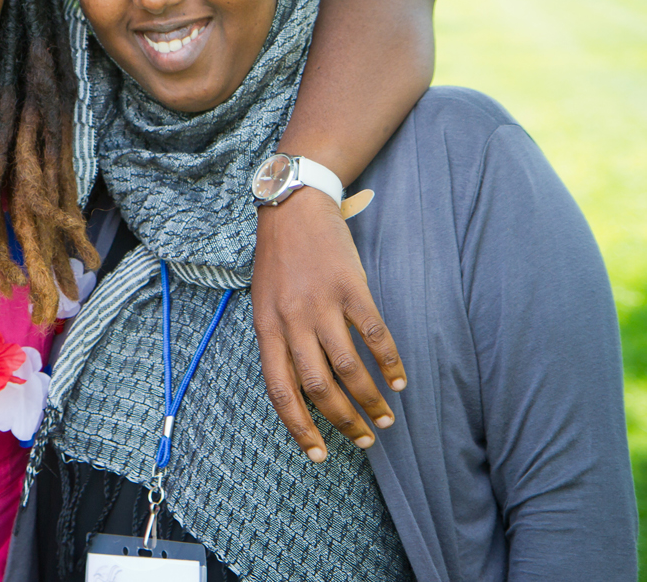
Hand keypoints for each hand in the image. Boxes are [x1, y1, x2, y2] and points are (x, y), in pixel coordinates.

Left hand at [252, 188, 405, 460]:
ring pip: (350, 369)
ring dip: (371, 400)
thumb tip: (299, 390)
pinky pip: (375, 335)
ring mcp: (322, 304)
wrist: (294, 207)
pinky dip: (390, 363)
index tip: (317, 455)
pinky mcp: (352, 288)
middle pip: (320, 387)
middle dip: (344, 421)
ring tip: (387, 418)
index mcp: (266, 328)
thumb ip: (278, 342)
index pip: (280, 391)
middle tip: (365, 439)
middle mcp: (292, 320)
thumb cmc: (279, 261)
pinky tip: (399, 381)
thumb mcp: (264, 304)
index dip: (299, 428)